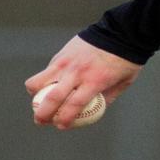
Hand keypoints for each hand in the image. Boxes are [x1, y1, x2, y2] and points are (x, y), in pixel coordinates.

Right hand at [25, 36, 142, 129]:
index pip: (74, 105)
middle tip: (40, 121)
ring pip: (39, 81)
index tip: (61, 126)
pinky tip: (45, 88)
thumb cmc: (125, 61)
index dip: (65, 118)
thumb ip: (108, 97)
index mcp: (94, 82)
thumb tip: (96, 110)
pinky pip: (46, 71)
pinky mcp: (61, 55)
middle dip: (43, 112)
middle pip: (52, 97)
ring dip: (34, 95)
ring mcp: (66, 63)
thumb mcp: (123, 83)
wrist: (119, 33)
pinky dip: (42, 81)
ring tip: (36, 103)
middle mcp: (76, 73)